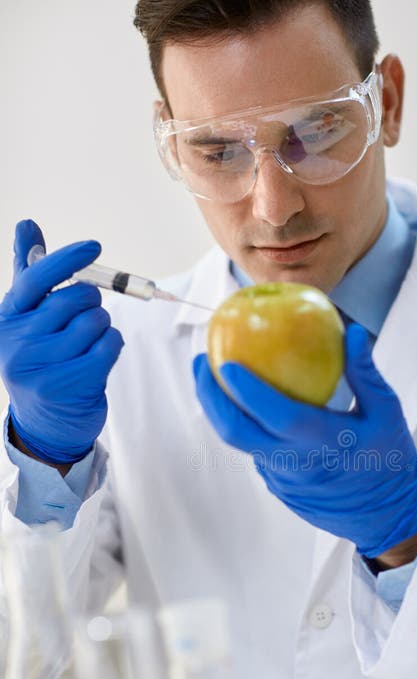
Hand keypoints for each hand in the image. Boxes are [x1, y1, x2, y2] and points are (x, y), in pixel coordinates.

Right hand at [0, 220, 123, 464]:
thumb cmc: (41, 358)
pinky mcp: (68, 386)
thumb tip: (26, 224)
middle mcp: (16, 341)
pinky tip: (100, 355)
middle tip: (88, 315)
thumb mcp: (27, 317)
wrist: (45, 422)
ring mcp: (40, 366)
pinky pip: (109, 345)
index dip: (67, 260)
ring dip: (103, 325)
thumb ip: (29, 273)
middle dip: (92, 302)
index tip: (94, 247)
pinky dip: (113, 344)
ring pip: (96, 322)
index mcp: (6, 318)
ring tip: (89, 340)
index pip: (35, 279)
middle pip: (75, 300)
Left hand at [193, 323, 416, 557]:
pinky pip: (255, 452)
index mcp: (323, 442)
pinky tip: (244, 404)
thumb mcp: (386, 411)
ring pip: (241, 443)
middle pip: (236, 432)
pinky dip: (245, 426)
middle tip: (200, 363)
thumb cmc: (391, 458)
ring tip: (213, 378)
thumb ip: (364, 371)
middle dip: (210, 396)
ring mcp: (282, 479)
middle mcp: (295, 463)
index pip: (275, 415)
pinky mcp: (279, 487)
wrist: (387, 514)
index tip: (226, 362)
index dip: (247, 390)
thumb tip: (353, 331)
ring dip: (221, 411)